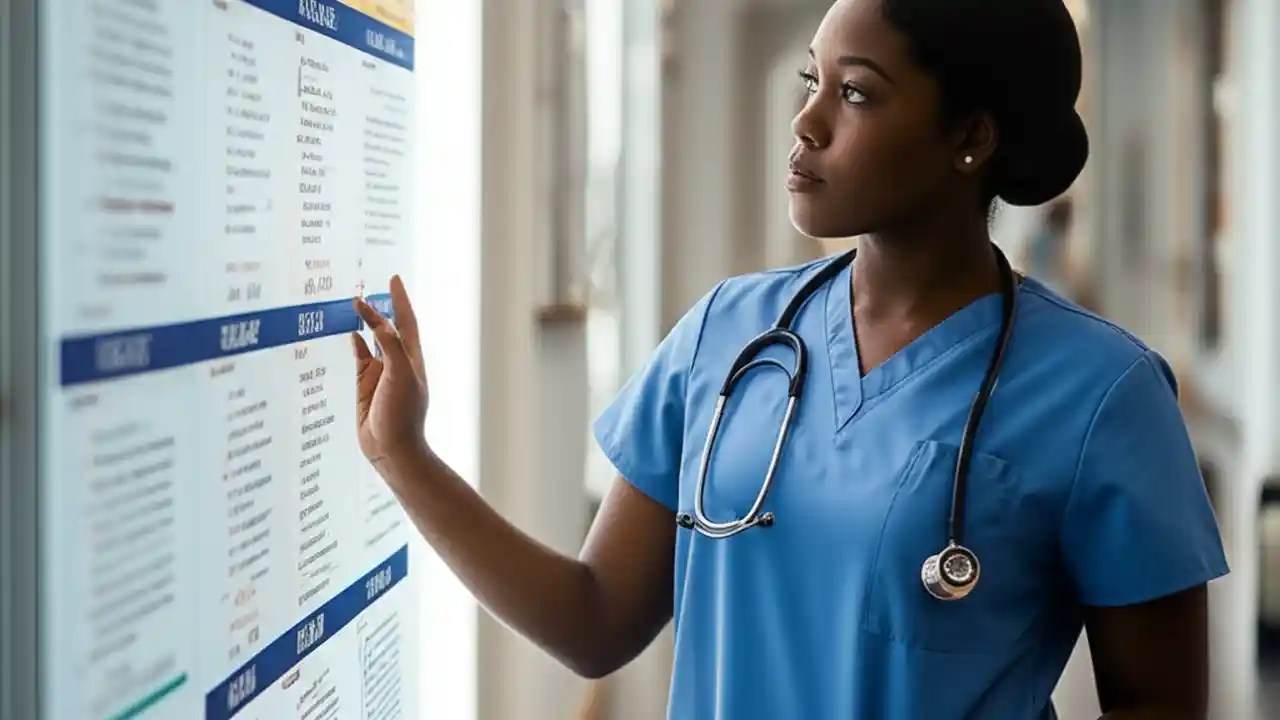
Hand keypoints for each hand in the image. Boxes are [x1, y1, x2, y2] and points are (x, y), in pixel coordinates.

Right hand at [351, 275, 428, 469]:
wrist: (391, 448)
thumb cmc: (402, 413)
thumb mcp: (400, 374)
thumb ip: (389, 346)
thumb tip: (377, 321)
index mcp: (412, 358)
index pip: (406, 321)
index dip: (400, 299)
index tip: (393, 279)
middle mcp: (398, 362)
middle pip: (390, 327)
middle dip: (384, 306)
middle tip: (373, 285)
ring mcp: (381, 373)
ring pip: (372, 341)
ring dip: (366, 323)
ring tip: (356, 303)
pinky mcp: (365, 385)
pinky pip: (360, 358)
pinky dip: (355, 344)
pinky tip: (350, 333)